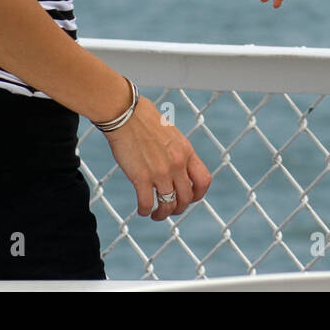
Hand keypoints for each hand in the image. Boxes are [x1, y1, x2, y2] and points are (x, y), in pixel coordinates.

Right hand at [104, 96, 211, 220]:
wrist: (126, 114)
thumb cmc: (145, 120)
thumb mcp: (171, 135)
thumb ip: (177, 152)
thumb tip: (178, 167)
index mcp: (187, 152)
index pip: (203, 181)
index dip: (198, 194)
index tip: (189, 198)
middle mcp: (177, 164)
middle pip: (186, 198)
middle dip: (179, 207)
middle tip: (169, 209)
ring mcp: (160, 172)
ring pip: (168, 204)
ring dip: (162, 214)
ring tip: (156, 215)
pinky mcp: (141, 177)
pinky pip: (147, 203)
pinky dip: (145, 211)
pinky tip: (142, 211)